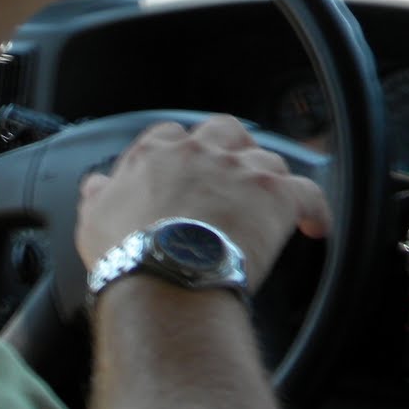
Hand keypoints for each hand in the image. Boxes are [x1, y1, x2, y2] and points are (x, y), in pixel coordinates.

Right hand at [75, 115, 329, 290]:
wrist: (164, 278)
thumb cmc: (126, 254)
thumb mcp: (93, 220)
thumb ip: (98, 195)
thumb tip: (95, 185)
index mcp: (154, 155)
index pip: (170, 134)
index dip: (182, 150)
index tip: (186, 169)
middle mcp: (199, 153)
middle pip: (225, 130)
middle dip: (232, 146)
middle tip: (234, 172)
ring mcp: (240, 171)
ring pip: (268, 157)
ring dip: (269, 177)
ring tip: (269, 202)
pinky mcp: (277, 196)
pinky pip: (309, 193)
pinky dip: (315, 209)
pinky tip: (314, 225)